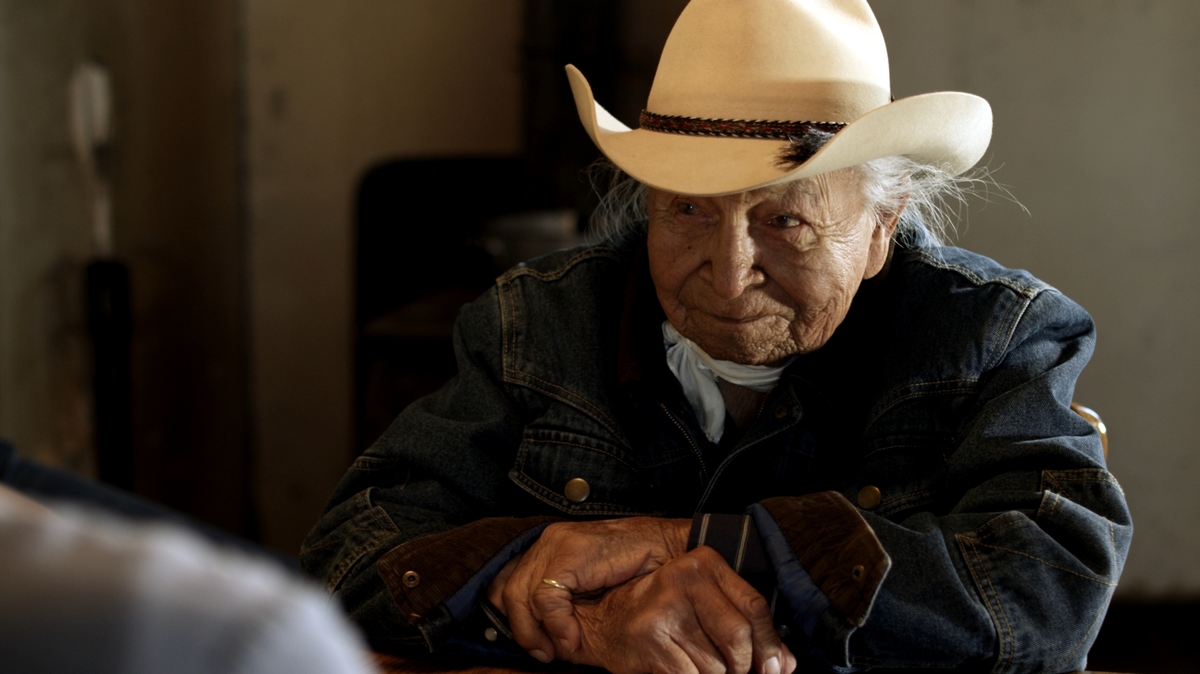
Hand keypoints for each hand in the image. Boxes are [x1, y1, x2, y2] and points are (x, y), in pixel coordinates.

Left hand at [487, 517, 688, 661]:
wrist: (674, 549)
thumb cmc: (642, 570)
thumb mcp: (596, 589)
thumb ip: (570, 603)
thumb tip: (545, 637)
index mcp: (552, 548)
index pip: (511, 584)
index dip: (517, 619)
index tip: (536, 646)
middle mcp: (550, 542)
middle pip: (510, 590)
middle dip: (522, 630)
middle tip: (543, 654)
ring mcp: (558, 544)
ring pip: (521, 594)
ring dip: (536, 630)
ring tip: (558, 649)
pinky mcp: (571, 552)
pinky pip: (545, 596)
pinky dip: (555, 623)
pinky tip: (571, 637)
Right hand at [570, 546, 794, 673]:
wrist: (603, 620)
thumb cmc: (660, 613)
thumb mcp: (704, 606)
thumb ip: (745, 626)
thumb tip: (783, 664)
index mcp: (703, 563)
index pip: (753, 605)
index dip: (771, 643)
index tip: (776, 666)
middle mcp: (683, 578)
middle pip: (738, 637)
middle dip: (745, 666)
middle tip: (740, 673)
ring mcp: (663, 608)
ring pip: (716, 664)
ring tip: (700, 666)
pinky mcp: (648, 637)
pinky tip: (684, 671)